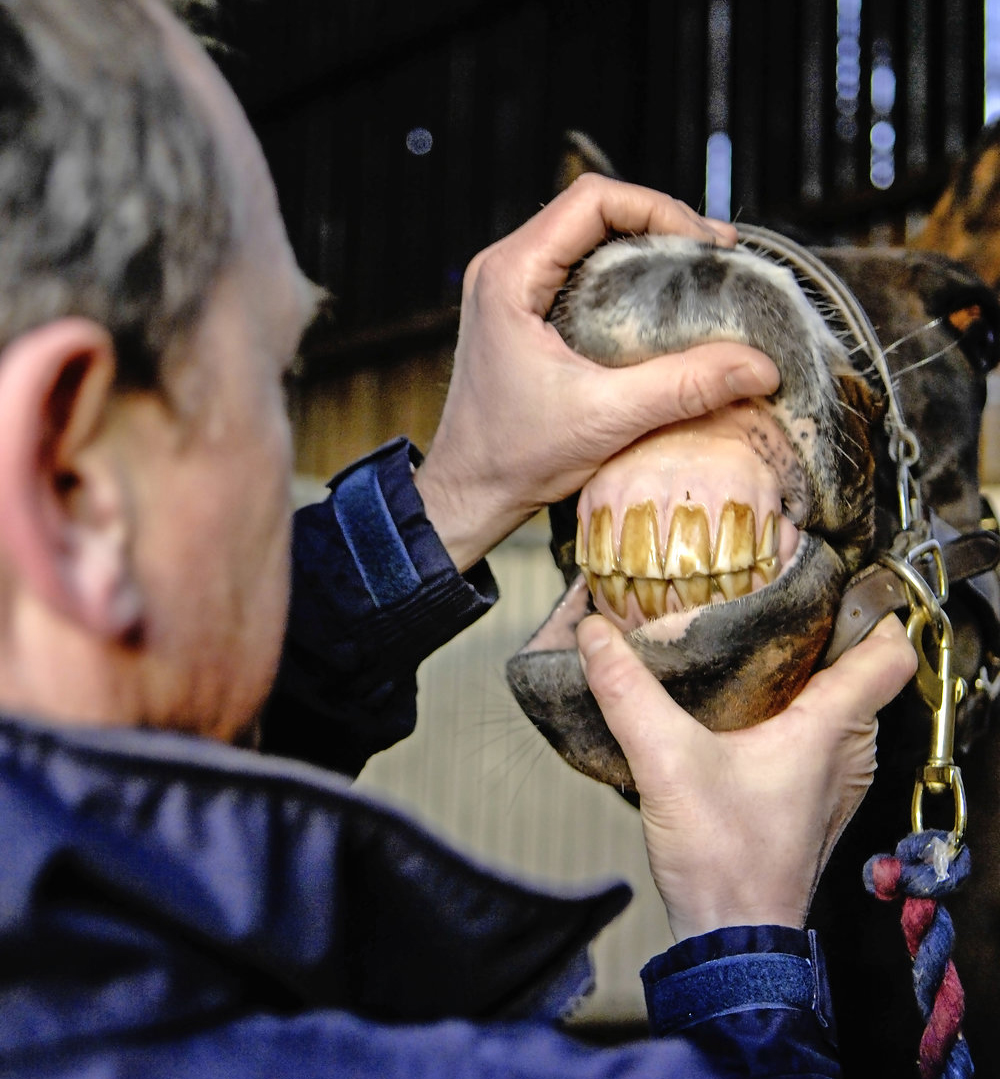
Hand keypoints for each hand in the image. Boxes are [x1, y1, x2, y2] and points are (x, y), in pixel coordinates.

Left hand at [414, 174, 778, 571]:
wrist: (469, 492)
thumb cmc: (515, 457)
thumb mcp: (608, 419)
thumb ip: (685, 387)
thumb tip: (760, 366)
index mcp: (509, 276)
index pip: (592, 200)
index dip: (658, 209)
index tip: (707, 244)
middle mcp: (503, 269)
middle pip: (593, 211)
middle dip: (660, 224)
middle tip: (715, 256)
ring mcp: (509, 290)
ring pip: (587, 238)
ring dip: (644, 248)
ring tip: (698, 272)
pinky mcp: (519, 314)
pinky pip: (578, 271)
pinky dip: (623, 277)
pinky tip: (660, 302)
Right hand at [577, 613, 916, 941]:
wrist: (732, 936)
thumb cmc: (724, 859)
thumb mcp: (666, 761)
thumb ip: (628, 693)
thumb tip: (597, 636)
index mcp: (832, 729)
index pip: (889, 653)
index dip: (870, 609)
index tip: (827, 584)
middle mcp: (846, 752)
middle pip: (860, 668)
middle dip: (822, 630)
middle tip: (768, 600)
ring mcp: (833, 778)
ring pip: (839, 703)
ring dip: (805, 671)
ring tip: (751, 642)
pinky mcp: (810, 798)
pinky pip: (819, 735)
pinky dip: (792, 708)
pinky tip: (742, 705)